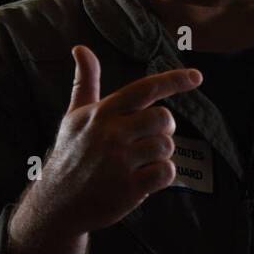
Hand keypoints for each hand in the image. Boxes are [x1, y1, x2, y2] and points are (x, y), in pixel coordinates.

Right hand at [21, 45, 202, 237]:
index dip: (174, 80)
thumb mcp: (74, 116)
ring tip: (141, 161)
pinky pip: (166, 172)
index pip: (144, 89)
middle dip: (164, 129)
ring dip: (162, 154)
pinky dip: (163, 175)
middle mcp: (110, 134)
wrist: (57, 205)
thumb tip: (80, 47)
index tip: (197, 76)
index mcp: (101, 114)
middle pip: (163, 118)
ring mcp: (119, 162)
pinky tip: (146, 178)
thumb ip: (85, 82)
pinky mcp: (128, 188)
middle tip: (147, 139)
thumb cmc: (70, 155)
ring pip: (167, 146)